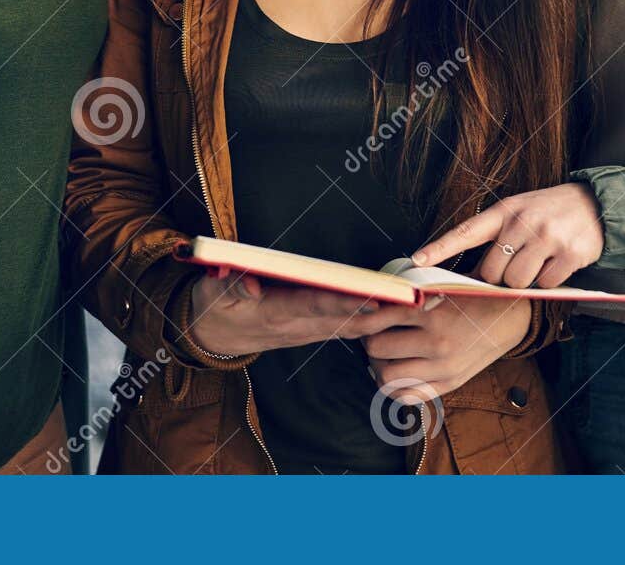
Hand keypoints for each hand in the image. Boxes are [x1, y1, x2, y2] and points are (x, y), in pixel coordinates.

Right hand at [186, 272, 407, 356]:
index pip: (314, 305)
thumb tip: (250, 286)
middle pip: (343, 319)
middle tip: (410, 301)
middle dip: (378, 311)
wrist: (213, 338)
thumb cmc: (214, 308)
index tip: (371, 296)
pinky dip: (371, 321)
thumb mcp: (211, 293)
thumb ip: (230, 286)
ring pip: (350, 327)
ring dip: (382, 318)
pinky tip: (394, 313)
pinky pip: (345, 329)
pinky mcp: (310, 331)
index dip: (343, 302)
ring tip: (414, 305)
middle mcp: (296, 326)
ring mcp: (305, 332)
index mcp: (273, 314)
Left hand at [362, 295, 533, 399]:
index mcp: (432, 312)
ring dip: (377, 366)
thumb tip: (372, 296)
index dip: (362, 317)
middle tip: (371, 334)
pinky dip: (394, 387)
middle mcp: (437, 343)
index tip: (361, 315)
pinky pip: (409, 396)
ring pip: (388, 378)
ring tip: (383, 354)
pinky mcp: (450, 384)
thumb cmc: (471, 295)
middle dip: (368, 340)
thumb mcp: (441, 285)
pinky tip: (396, 372)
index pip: (378, 319)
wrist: (509, 317)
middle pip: (377, 350)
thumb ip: (409, 291)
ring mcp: (443, 368)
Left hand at [412, 182, 603, 288]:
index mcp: (504, 210)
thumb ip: (496, 238)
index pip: (465, 232)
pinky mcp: (569, 253)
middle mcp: (523, 221)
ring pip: (517, 282)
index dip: (439, 248)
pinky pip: (545, 285)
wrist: (596, 204)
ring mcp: (547, 237)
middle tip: (517, 264)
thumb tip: (474, 277)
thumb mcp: (519, 213)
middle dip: (500, 277)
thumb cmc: (548, 212)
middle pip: (493, 271)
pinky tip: (557, 264)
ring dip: (525, 281)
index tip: (417, 262)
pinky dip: (549, 282)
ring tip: (538, 262)